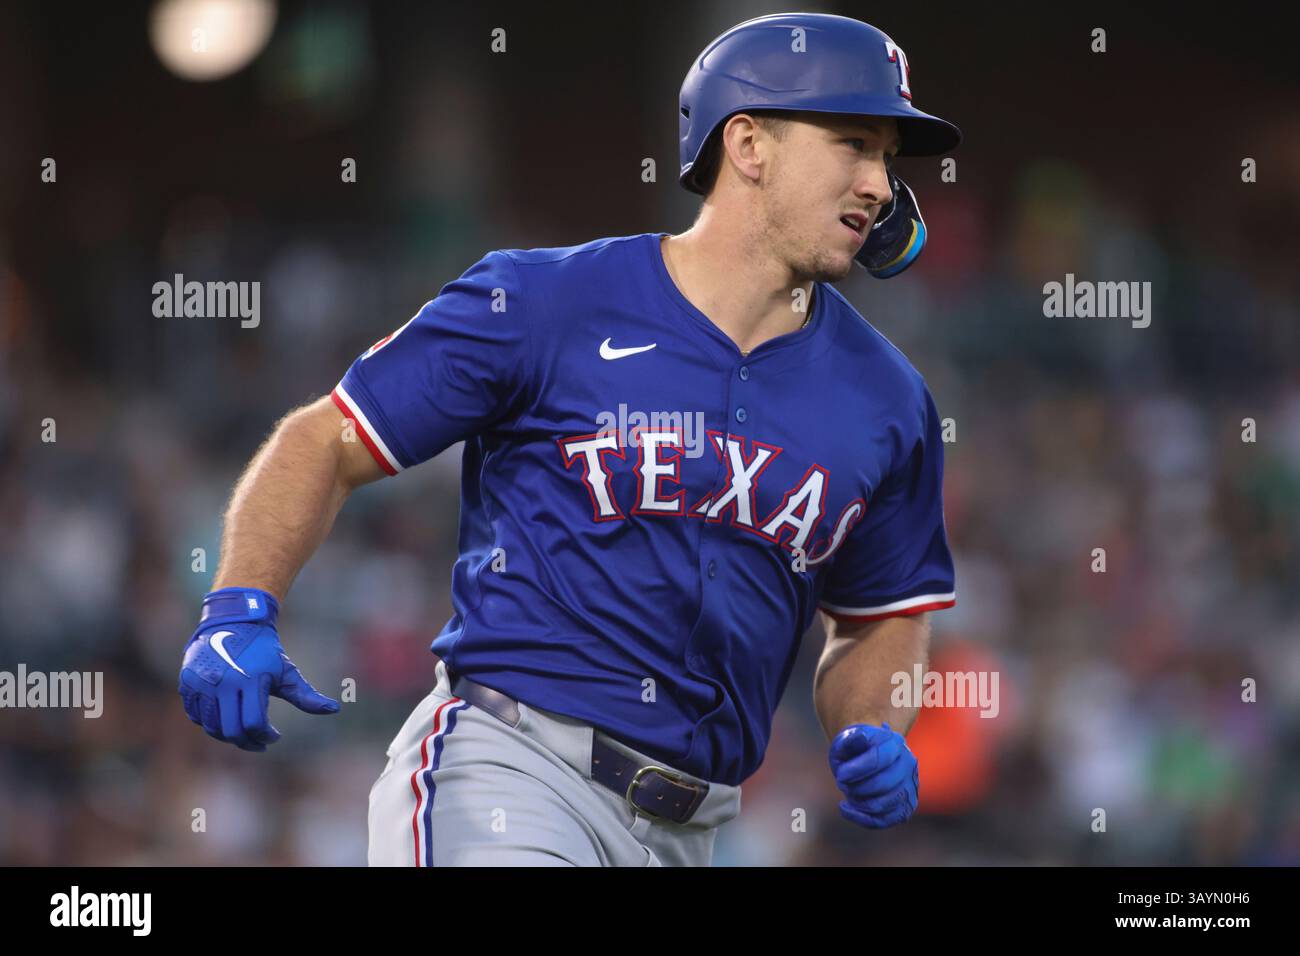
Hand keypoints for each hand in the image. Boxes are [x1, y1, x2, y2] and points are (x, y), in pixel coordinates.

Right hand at [178, 587, 338, 751]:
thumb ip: (306, 695)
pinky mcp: (187, 682)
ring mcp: (202, 683)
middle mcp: (223, 682)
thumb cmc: (264, 650)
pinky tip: (225, 719)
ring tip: (243, 732)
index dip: (266, 737)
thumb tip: (334, 709)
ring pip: (212, 727)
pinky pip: (196, 716)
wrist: (233, 621)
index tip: (274, 736)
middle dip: (248, 743)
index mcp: (250, 680)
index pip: (255, 724)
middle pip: (232, 731)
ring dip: (229, 736)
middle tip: (259, 743)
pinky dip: (210, 723)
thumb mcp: (286, 671)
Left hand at [828, 721, 918, 827]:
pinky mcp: (905, 808)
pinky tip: (846, 808)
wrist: (864, 758)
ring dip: (858, 802)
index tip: (839, 775)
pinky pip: (884, 821)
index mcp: (894, 742)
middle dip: (855, 787)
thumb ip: (851, 739)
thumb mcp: (846, 739)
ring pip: (882, 804)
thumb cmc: (853, 749)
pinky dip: (861, 818)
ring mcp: (910, 787)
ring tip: (848, 792)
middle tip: (841, 783)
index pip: (880, 758)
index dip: (857, 769)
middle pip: (882, 784)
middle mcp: (908, 764)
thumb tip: (861, 738)